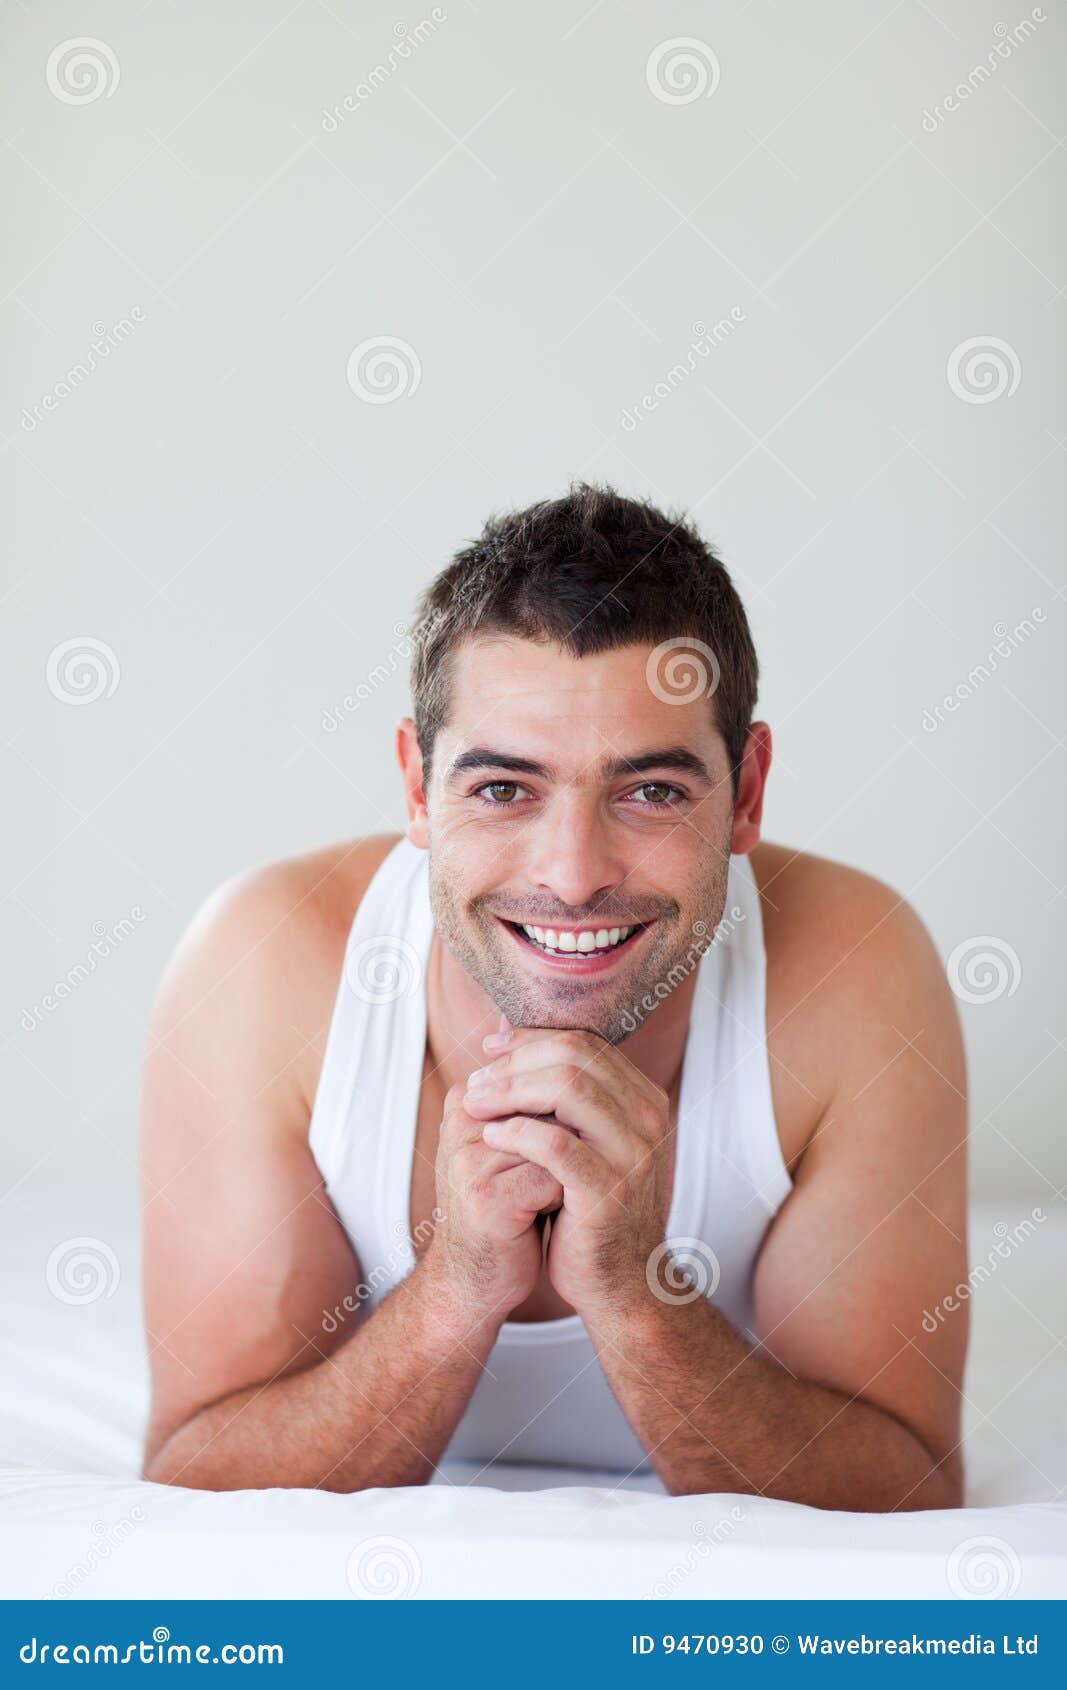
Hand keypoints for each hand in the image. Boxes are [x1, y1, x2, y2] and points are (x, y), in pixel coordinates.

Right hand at [426, 1071, 563, 1326]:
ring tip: (566, 1186)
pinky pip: (553, 1178)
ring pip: (558, 1136)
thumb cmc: (504, 1206)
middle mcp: (464, 1122)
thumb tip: (578, 1050)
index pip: (540, 1071)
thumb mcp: (513, 1146)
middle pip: (550, 1099)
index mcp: (466, 1099)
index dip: (575, 1103)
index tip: (577, 1136)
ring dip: (578, 1162)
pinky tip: (557, 1211)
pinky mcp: (488, 1199)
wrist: (476, 1278)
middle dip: (579, 1130)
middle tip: (584, 1160)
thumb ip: (536, 1102)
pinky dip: (568, 1194)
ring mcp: (472, 1160)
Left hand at [462, 1028, 671, 1313]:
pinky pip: (555, 1144)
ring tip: (475, 1103)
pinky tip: (490, 1137)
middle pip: (575, 1057)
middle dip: (516, 1061)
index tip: (490, 1047)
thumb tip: (504, 1033)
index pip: (585, 1044)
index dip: (532, 1039)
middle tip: (476, 1078)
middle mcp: (647, 1120)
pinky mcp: (607, 1190)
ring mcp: (632, 1154)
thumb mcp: (584, 1140)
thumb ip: (561, 1094)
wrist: (618, 1281)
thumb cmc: (589, 1206)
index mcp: (644, 1101)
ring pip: (568, 1089)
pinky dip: (517, 1132)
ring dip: (511, 1090)